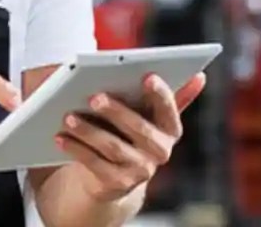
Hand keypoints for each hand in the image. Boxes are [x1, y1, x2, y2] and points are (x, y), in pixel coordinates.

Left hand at [56, 73, 206, 202]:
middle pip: (139, 129)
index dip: (160, 94)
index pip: (169, 110)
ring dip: (89, 130)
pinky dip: (76, 149)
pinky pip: (94, 164)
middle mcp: (160, 152)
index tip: (147, 75)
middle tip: (93, 96)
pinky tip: (59, 136)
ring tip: (68, 115)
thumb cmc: (128, 132)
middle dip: (116, 111)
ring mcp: (140, 171)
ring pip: (113, 147)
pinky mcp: (118, 184)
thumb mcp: (146, 113)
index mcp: (170, 129)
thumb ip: (165, 95)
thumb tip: (201, 76)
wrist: (113, 177)